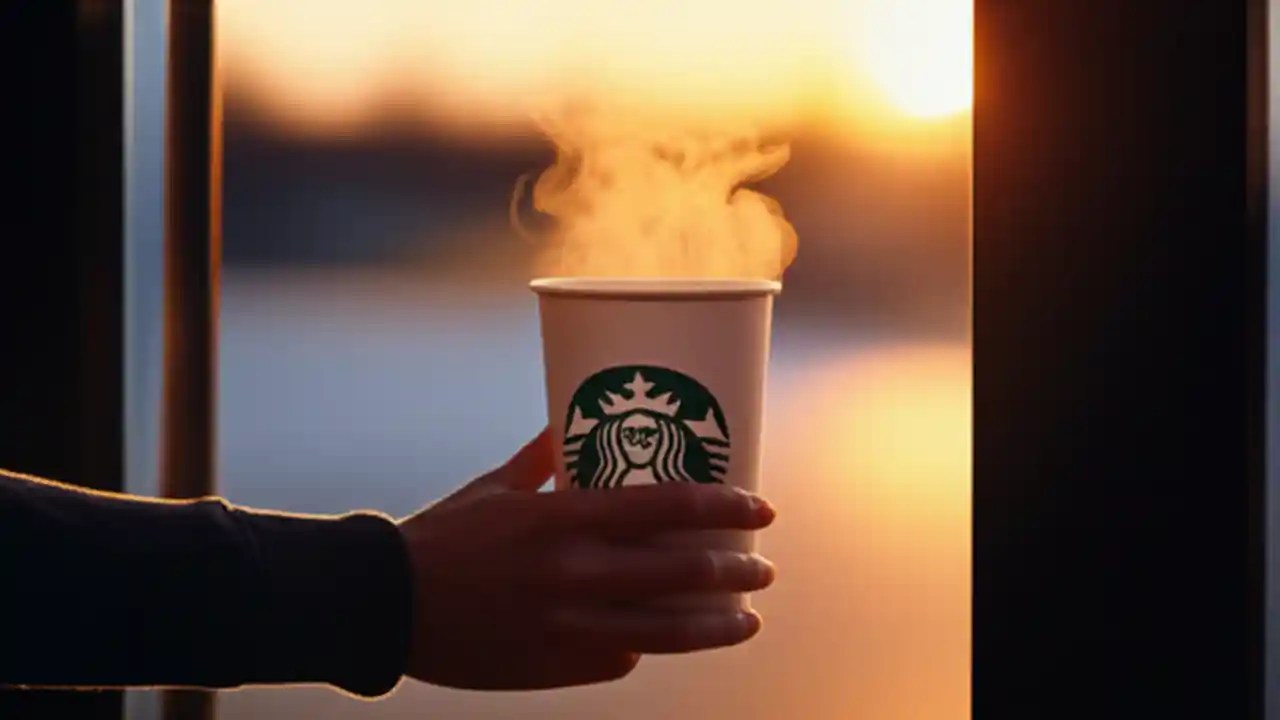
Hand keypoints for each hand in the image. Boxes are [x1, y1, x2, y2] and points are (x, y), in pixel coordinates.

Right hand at [397, 428, 776, 690]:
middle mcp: (576, 572)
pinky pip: (622, 659)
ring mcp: (569, 626)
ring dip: (718, 624)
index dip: (725, 506)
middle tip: (763, 567)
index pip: (668, 506)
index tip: (761, 508)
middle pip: (683, 571)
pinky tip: (664, 638)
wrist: (388, 606)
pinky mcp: (557, 667)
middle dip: (737, 568)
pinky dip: (647, 647)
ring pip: (668, 630)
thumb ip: (542, 459)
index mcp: (564, 517)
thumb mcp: (495, 488)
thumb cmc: (443, 538)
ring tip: (747, 619)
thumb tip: (569, 425)